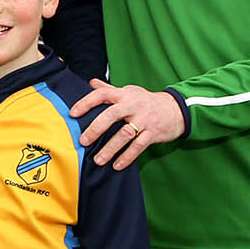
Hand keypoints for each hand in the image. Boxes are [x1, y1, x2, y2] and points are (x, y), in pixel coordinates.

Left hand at [68, 80, 184, 168]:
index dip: (86, 102)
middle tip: (83, 141)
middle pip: (111, 115)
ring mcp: (144, 120)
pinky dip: (127, 157)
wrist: (177, 109)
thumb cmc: (146, 101)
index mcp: (125, 94)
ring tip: (98, 160)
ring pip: (124, 135)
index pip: (102, 94)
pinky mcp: (153, 133)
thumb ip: (110, 89)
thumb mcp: (129, 92)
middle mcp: (133, 105)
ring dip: (110, 149)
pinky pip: (138, 147)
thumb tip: (91, 83)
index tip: (73, 113)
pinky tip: (116, 166)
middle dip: (96, 129)